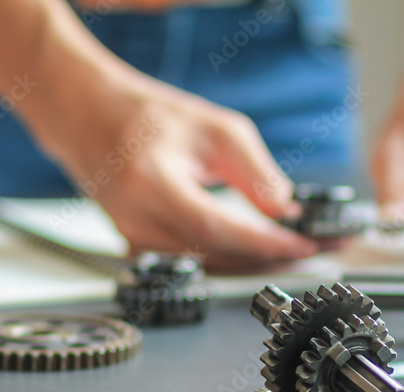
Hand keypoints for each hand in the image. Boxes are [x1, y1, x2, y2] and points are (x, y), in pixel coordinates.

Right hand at [37, 74, 321, 271]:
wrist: (88, 121)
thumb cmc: (143, 117)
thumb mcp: (212, 128)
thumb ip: (253, 170)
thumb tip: (285, 209)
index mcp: (153, 184)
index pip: (219, 228)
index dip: (265, 242)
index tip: (304, 243)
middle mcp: (138, 219)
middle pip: (216, 254)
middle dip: (269, 255)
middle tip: (314, 247)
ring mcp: (133, 238)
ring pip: (205, 263)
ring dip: (250, 260)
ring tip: (292, 247)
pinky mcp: (137, 246)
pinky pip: (191, 260)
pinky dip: (226, 256)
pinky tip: (254, 248)